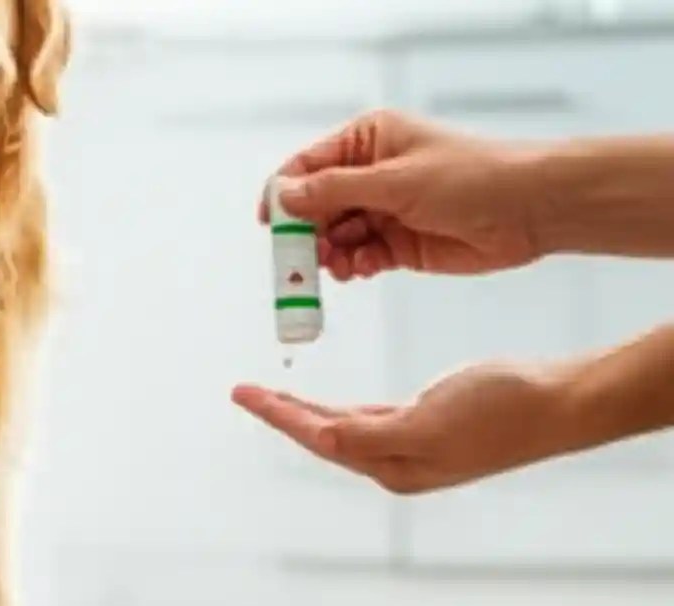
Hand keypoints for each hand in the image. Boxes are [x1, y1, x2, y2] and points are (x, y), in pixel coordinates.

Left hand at [231, 362, 566, 493]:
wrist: (558, 403)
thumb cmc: (499, 412)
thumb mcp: (427, 423)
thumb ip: (369, 436)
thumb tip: (321, 442)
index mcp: (391, 465)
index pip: (318, 437)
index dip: (277, 414)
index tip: (242, 393)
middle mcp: (396, 462)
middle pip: (322, 434)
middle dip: (282, 414)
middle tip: (244, 391)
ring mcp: (412, 446)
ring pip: (343, 427)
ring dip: (307, 412)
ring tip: (272, 397)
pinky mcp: (429, 426)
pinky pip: (369, 419)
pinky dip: (341, 410)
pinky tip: (328, 408)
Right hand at [258, 110, 541, 280]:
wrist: (530, 210)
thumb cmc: (471, 177)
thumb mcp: (394, 180)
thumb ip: (334, 190)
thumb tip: (284, 195)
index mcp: (368, 140)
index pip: (308, 166)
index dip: (284, 194)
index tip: (270, 224)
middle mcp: (371, 174)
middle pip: (316, 206)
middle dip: (305, 232)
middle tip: (298, 259)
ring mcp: (384, 210)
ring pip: (335, 236)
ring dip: (329, 253)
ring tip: (335, 267)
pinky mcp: (398, 244)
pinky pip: (359, 257)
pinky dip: (353, 266)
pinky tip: (359, 269)